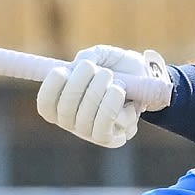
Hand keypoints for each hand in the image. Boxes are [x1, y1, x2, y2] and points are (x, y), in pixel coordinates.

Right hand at [36, 45, 169, 147]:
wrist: (148, 80)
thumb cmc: (119, 67)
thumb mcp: (103, 55)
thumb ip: (89, 56)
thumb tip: (76, 65)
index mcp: (63, 103)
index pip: (46, 105)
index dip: (50, 89)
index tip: (61, 70)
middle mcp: (73, 122)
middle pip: (65, 111)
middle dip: (78, 86)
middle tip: (94, 68)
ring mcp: (91, 133)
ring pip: (84, 120)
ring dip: (96, 94)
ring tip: (110, 76)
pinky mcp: (112, 139)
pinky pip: (105, 126)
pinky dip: (112, 105)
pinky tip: (121, 92)